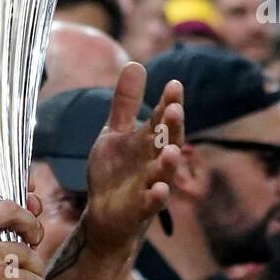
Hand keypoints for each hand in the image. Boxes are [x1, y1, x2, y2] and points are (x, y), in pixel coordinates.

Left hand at [84, 62, 183, 254]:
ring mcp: (149, 186)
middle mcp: (154, 162)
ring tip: (172, 151)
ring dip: (169, 163)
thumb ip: (125, 103)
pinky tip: (159, 190)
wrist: (104, 215)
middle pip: (168, 143)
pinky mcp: (139, 210)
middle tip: (174, 109)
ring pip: (163, 174)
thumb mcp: (114, 133)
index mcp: (148, 142)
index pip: (161, 120)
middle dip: (172, 128)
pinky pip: (151, 204)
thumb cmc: (115, 172)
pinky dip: (156, 198)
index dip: (168, 104)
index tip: (174, 85)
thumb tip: (135, 63)